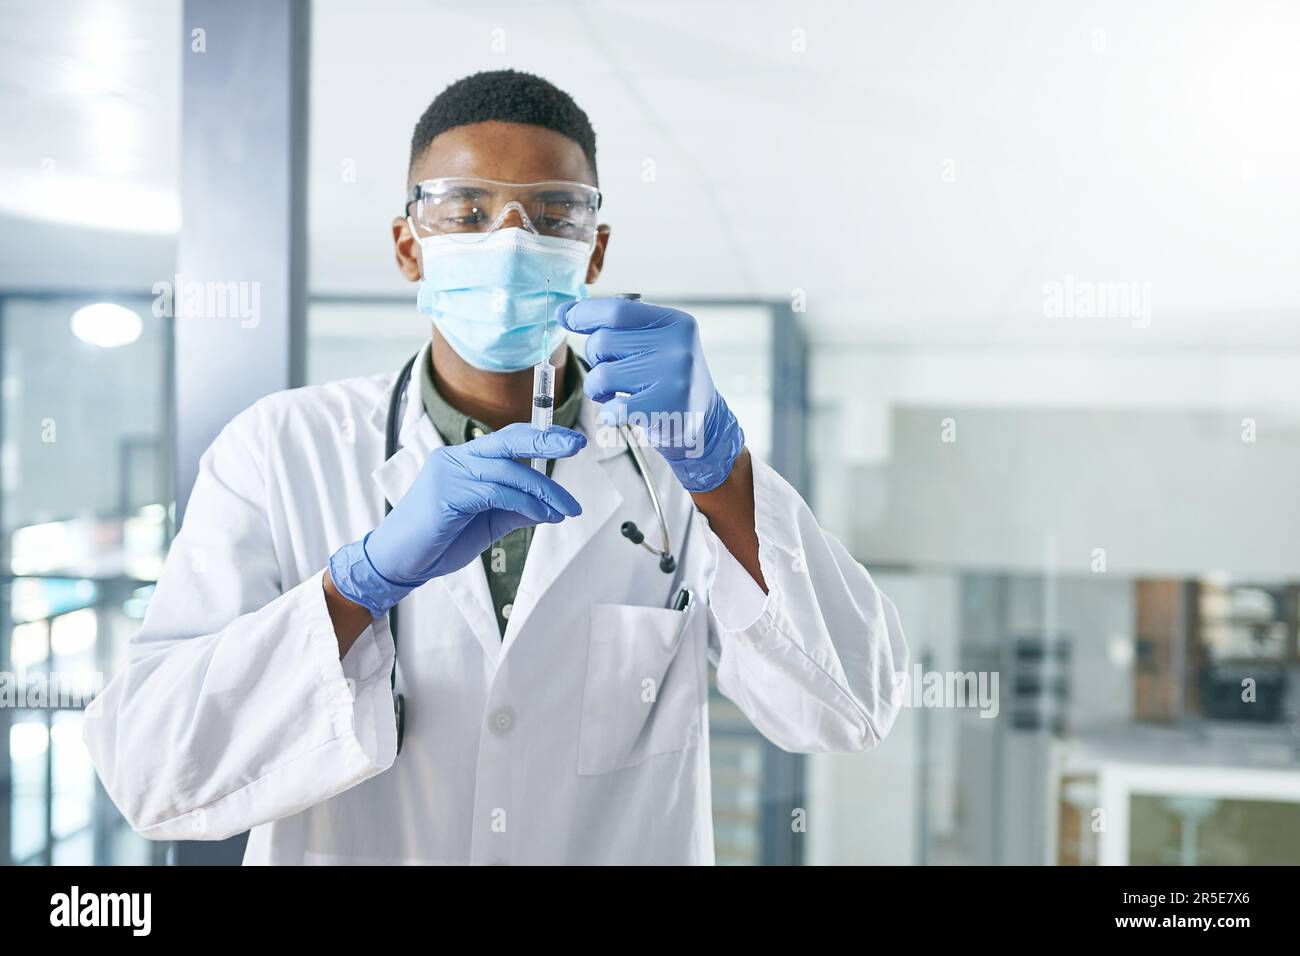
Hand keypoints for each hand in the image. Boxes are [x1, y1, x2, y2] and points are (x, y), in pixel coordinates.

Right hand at [329, 423, 584, 617]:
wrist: (398, 563)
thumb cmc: (439, 542)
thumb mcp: (486, 524)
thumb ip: (514, 511)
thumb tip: (550, 508)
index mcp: (463, 460)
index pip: (508, 440)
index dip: (541, 437)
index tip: (572, 442)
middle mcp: (454, 458)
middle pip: (509, 440)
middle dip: (546, 441)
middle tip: (577, 445)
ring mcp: (448, 473)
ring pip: (508, 471)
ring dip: (544, 490)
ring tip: (566, 508)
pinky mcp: (446, 494)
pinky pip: (495, 492)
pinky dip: (524, 503)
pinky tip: (542, 515)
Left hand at [557, 297, 743, 491]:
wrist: (705, 423)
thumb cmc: (668, 379)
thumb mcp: (657, 342)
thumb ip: (618, 326)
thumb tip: (565, 312)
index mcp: (675, 322)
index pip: (617, 310)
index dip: (584, 313)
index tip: (567, 316)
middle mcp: (677, 346)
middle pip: (603, 342)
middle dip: (595, 359)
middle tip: (612, 372)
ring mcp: (673, 377)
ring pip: (601, 375)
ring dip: (598, 389)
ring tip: (616, 394)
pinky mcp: (664, 408)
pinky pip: (612, 408)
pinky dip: (609, 413)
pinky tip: (623, 412)